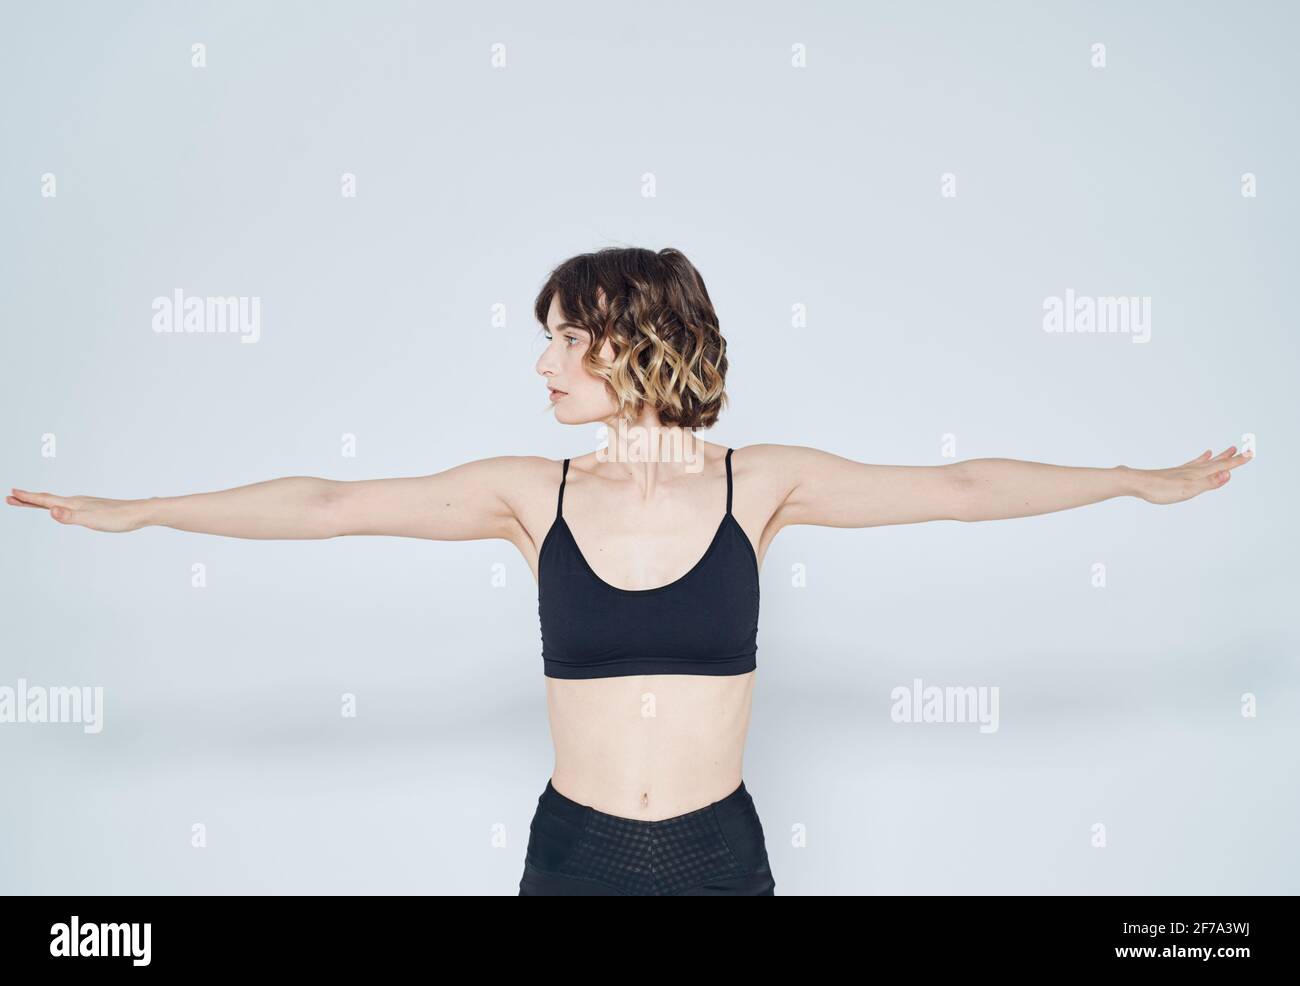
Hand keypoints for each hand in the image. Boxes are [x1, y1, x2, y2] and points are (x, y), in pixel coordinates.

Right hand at [6, 488, 150, 531]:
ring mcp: (86, 504)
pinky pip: (70, 506)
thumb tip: (51, 511)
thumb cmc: (118, 518)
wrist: (140, 513)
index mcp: (73, 503)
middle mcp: (78, 501)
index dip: (27, 499)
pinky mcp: (94, 509)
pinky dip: (58, 506)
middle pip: (48, 499)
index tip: (10, 494)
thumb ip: (70, 517)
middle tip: (11, 497)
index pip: (45, 500)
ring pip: (58, 502)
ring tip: (31, 501)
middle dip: (29, 499)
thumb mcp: (91, 520)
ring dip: (42, 501)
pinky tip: (63, 509)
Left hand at [1130, 447, 1253, 504]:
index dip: (1237, 462)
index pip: (1222, 467)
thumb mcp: (1188, 490)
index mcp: (1197, 474)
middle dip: (1232, 458)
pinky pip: (1193, 464)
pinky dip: (1202, 459)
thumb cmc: (1160, 489)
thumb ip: (1209, 483)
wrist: (1136, 483)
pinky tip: (1204, 456)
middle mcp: (1192, 470)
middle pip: (1217, 462)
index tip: (1252, 454)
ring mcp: (1183, 471)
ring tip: (1228, 450)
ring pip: (1206, 462)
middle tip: (1246, 450)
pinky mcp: (1175, 473)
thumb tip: (1228, 474)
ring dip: (1220, 457)